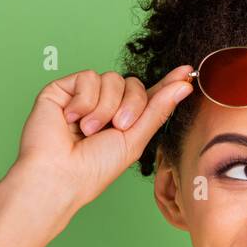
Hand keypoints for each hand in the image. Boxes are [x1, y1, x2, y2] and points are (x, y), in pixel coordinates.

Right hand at [2, 66, 194, 224]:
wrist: (59, 174)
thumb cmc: (93, 168)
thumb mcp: (135, 140)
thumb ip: (158, 111)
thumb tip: (184, 86)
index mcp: (124, 120)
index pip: (149, 96)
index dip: (167, 84)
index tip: (187, 72)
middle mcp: (105, 106)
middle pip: (133, 84)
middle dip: (131, 106)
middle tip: (117, 128)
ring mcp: (84, 96)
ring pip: (111, 79)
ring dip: (105, 107)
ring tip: (88, 130)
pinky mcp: (63, 89)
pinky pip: (88, 77)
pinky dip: (84, 101)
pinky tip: (71, 118)